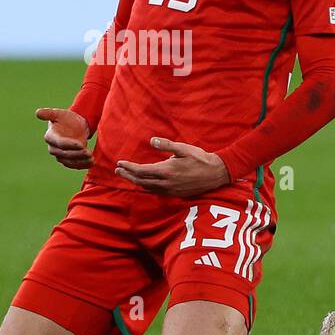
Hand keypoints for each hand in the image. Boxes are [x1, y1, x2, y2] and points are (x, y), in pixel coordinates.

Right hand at [36, 107, 92, 169]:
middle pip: (65, 154)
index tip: (81, 144)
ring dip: (81, 161)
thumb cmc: (66, 118)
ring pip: (69, 161)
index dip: (70, 144)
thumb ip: (49, 113)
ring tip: (91, 158)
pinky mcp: (67, 161)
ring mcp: (60, 155)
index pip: (60, 143)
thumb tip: (37, 113)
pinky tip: (91, 163)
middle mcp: (53, 148)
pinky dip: (82, 165)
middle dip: (77, 154)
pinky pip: (74, 165)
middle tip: (89, 152)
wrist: (75, 125)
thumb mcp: (58, 113)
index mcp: (50, 137)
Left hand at [115, 137, 230, 196]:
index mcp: (167, 171)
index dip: (129, 167)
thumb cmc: (200, 159)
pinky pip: (155, 191)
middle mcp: (166, 183)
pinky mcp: (175, 193)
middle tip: (118, 170)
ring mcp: (171, 190)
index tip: (120, 163)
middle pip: (141, 181)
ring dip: (136, 182)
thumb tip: (151, 141)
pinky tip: (144, 183)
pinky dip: (146, 187)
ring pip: (147, 188)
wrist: (216, 174)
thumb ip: (166, 145)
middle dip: (128, 176)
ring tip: (128, 175)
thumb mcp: (184, 148)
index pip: (142, 171)